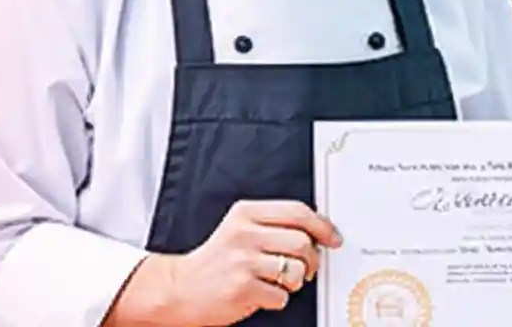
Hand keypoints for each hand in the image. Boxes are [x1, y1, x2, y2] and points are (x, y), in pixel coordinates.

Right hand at [105, 200, 342, 326]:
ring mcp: (242, 261)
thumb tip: (318, 232)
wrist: (179, 289)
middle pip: (302, 242)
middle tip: (306, 268)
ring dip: (295, 281)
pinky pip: (281, 295)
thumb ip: (273, 225)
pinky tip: (262, 294)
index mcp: (246, 213)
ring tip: (280, 281)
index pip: (298, 212)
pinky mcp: (242, 288)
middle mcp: (244, 234)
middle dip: (311, 260)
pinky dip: (278, 299)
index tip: (333, 238)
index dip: (322, 226)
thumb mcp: (240, 229)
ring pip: (295, 270)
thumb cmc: (216, 261)